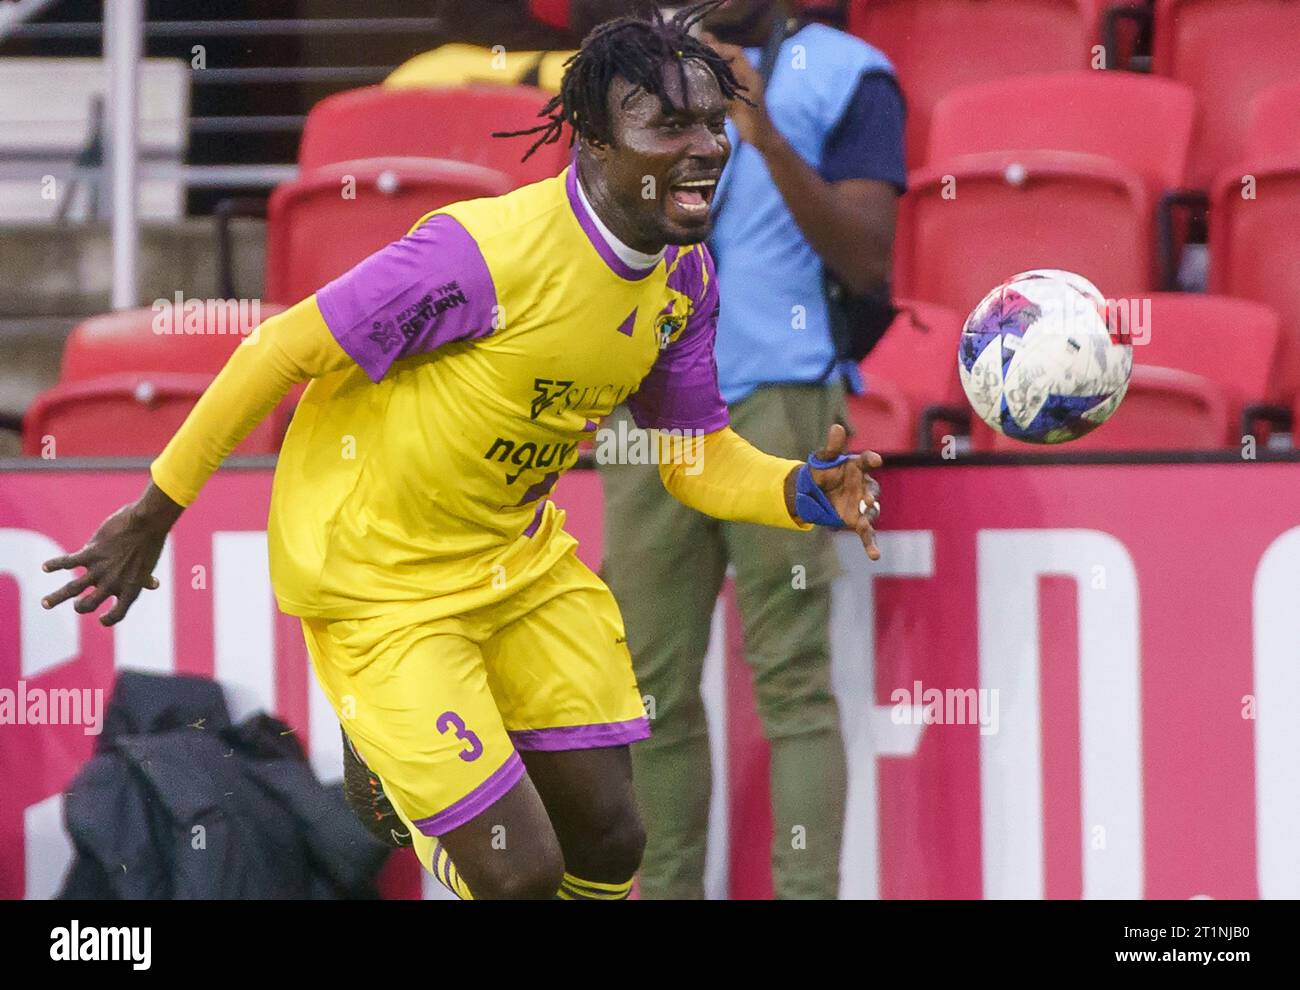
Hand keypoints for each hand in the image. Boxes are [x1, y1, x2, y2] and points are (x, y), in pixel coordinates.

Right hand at [41, 483, 181, 625]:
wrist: (148, 523)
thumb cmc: (150, 543)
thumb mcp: (148, 564)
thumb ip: (144, 578)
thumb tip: (153, 584)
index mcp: (130, 589)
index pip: (117, 614)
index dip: (109, 619)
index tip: (101, 619)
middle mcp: (113, 583)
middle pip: (88, 604)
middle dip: (79, 607)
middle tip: (76, 605)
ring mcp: (100, 570)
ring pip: (72, 589)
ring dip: (56, 598)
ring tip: (44, 603)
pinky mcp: (90, 554)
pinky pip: (67, 562)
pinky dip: (54, 565)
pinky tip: (45, 567)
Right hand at [702, 32, 777, 150]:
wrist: (762, 138)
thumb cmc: (754, 123)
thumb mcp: (739, 107)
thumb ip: (726, 92)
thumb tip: (709, 78)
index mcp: (750, 75)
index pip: (735, 53)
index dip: (720, 47)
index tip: (704, 46)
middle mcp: (746, 76)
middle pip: (730, 57)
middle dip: (714, 50)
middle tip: (696, 45)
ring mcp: (742, 85)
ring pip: (726, 68)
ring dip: (713, 61)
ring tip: (696, 56)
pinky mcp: (737, 95)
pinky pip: (725, 79)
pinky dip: (714, 74)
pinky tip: (702, 74)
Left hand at [805, 423, 883, 559]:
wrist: (812, 492)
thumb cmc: (821, 471)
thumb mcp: (823, 459)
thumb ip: (831, 446)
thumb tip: (837, 427)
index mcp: (857, 468)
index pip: (867, 461)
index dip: (871, 459)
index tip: (876, 460)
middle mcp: (864, 486)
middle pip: (872, 489)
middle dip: (871, 495)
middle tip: (867, 499)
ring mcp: (862, 505)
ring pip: (872, 511)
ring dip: (870, 516)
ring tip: (865, 521)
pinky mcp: (857, 521)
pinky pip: (867, 533)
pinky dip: (871, 544)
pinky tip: (875, 556)